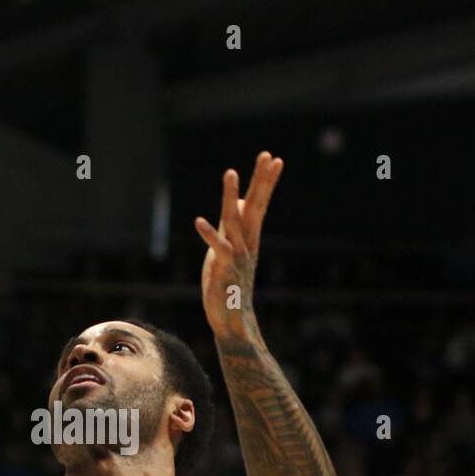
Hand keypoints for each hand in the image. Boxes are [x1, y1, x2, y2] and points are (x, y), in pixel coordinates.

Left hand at [195, 151, 283, 326]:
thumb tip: (242, 201)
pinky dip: (209, 235)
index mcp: (250, 238)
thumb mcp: (232, 248)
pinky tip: (199, 221)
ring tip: (230, 172)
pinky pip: (218, 248)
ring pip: (235, 221)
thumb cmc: (230, 283)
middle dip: (261, 181)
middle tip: (267, 156)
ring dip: (232, 197)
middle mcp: (247, 243)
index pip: (260, 204)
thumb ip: (236, 224)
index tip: (275, 159)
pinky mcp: (223, 268)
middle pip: (256, 206)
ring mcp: (237, 256)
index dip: (266, 182)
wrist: (233, 319)